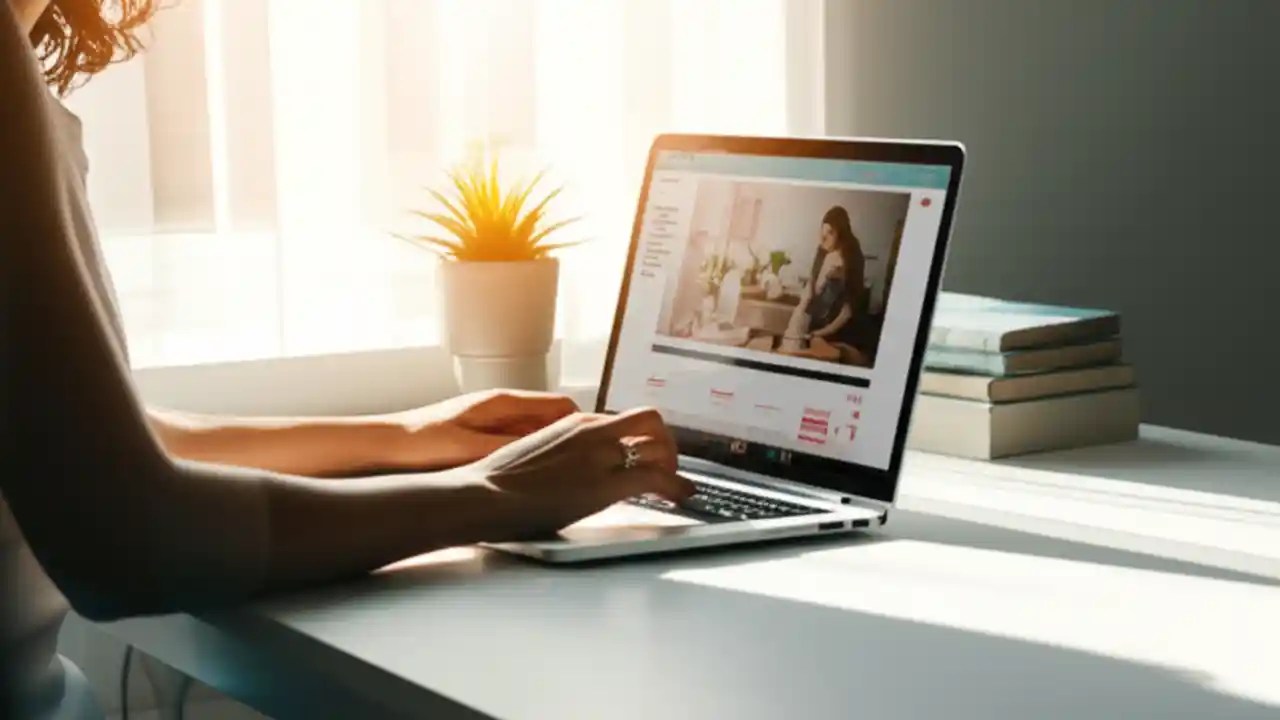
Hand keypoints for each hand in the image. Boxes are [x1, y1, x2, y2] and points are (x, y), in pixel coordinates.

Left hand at [392, 390, 579, 470]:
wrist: (385, 447)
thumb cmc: (422, 442)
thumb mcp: (471, 448)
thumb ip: (511, 448)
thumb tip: (550, 450)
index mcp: (503, 402)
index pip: (561, 406)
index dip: (584, 425)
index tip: (599, 447)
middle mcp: (502, 408)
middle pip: (553, 420)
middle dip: (572, 441)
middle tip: (590, 466)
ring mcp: (492, 422)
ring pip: (537, 434)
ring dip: (551, 452)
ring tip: (568, 476)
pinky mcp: (482, 438)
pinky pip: (519, 445)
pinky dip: (531, 458)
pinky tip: (533, 479)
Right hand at [474, 408, 695, 539]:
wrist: (483, 495)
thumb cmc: (497, 483)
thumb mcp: (534, 454)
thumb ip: (562, 454)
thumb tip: (572, 470)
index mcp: (573, 423)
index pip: (621, 421)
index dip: (640, 438)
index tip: (646, 453)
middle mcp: (592, 430)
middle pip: (648, 421)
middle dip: (665, 442)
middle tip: (667, 466)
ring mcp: (601, 453)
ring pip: (658, 444)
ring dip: (672, 465)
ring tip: (674, 485)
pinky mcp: (607, 482)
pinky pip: (657, 477)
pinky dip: (677, 486)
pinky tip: (681, 497)